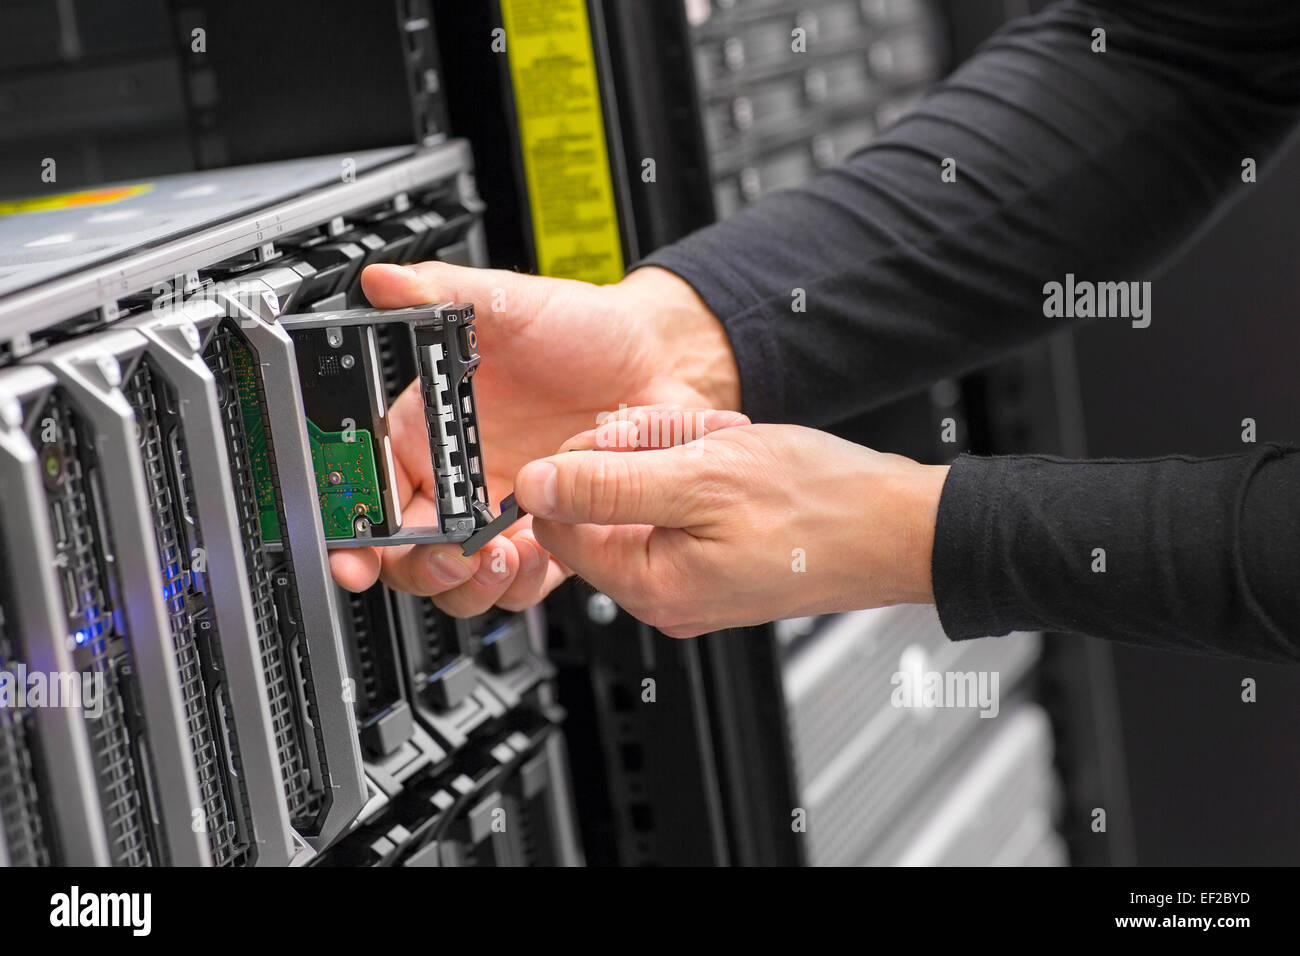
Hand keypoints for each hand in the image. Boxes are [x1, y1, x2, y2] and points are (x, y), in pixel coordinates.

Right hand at [328, 262, 740, 615]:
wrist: (662, 361)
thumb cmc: (586, 331)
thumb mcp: (510, 306)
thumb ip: (443, 294)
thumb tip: (384, 281)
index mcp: (430, 430)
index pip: (372, 489)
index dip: (351, 526)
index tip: (352, 549)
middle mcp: (460, 479)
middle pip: (405, 551)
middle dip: (412, 566)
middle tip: (441, 554)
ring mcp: (505, 513)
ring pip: (459, 580)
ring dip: (464, 583)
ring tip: (492, 557)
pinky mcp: (553, 537)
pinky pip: (521, 584)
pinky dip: (519, 585)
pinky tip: (536, 555)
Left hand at [515, 410, 949, 636]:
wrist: (899, 528)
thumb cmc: (819, 507)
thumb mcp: (699, 477)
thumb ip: (606, 485)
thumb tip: (533, 487)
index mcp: (648, 586)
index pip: (556, 524)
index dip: (579, 466)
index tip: (623, 436)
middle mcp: (663, 597)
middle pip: (600, 511)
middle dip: (638, 457)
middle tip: (686, 438)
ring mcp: (692, 586)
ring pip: (643, 503)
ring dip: (674, 458)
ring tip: (723, 445)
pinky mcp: (718, 568)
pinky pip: (681, 512)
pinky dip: (701, 475)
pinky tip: (735, 459)